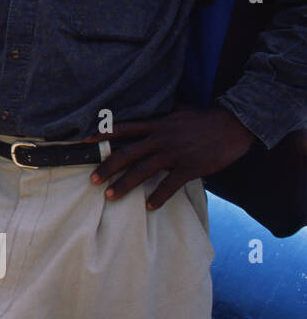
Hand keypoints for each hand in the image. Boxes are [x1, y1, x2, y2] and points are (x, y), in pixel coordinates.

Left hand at [87, 107, 256, 208]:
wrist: (233, 125)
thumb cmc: (205, 119)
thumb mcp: (179, 112)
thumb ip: (162, 117)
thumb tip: (151, 114)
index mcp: (158, 125)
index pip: (125, 128)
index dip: (104, 134)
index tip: (86, 141)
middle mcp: (161, 139)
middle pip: (127, 153)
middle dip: (107, 166)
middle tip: (92, 178)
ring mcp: (174, 154)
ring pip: (143, 171)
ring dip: (124, 184)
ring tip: (110, 195)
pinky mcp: (189, 167)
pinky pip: (170, 185)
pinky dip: (159, 197)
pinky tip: (149, 206)